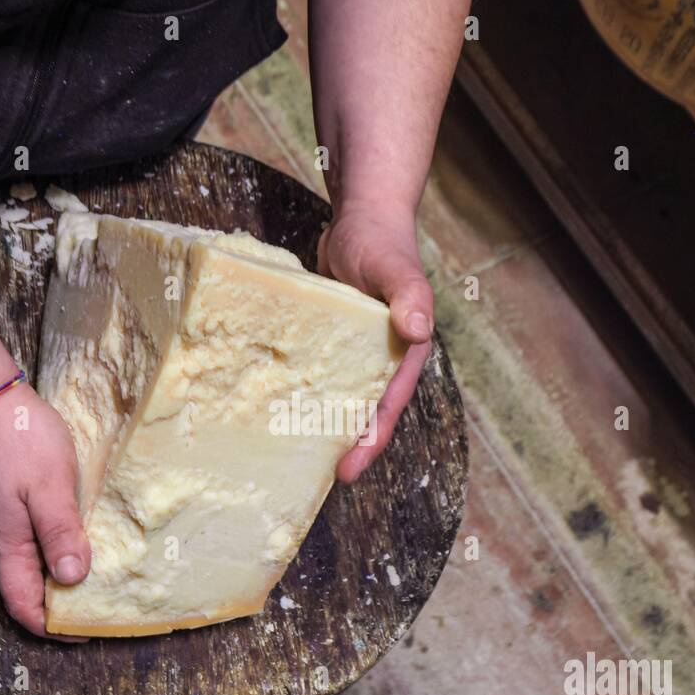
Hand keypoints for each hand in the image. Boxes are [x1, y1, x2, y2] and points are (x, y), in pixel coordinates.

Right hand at [0, 383, 91, 639]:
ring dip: (60, 583)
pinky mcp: (8, 508)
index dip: (52, 628)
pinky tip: (81, 546)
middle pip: (26, 593)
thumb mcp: (49, 486)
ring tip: (98, 583)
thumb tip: (73, 578)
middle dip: (60, 610)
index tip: (86, 632)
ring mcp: (2, 525)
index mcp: (8, 545)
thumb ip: (60, 532)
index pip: (24, 607)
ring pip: (29, 570)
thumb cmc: (21, 441)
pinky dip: (56, 557)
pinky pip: (31, 547)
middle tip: (100, 609)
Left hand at [317, 201, 432, 481]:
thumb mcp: (395, 269)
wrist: (362, 218)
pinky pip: (318, 375)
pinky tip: (276, 407)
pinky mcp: (329, 342)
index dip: (369, 442)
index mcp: (402, 356)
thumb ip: (409, 295)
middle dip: (343, 447)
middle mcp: (380, 361)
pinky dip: (303, 394)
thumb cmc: (381, 243)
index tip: (347, 470)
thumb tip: (417, 330)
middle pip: (362, 414)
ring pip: (339, 399)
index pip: (387, 409)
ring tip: (292, 455)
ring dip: (321, 426)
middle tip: (314, 477)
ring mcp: (354, 354)